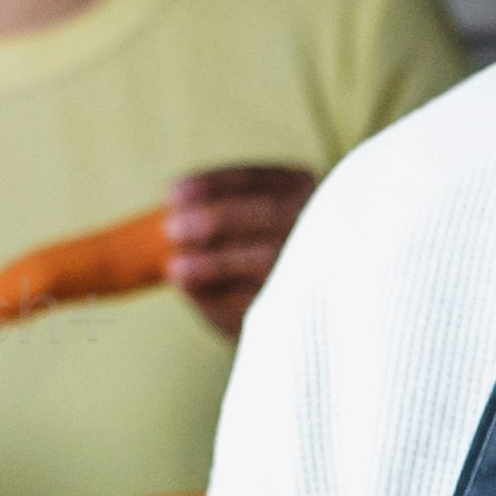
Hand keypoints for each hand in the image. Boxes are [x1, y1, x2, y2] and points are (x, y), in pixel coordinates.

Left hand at [164, 161, 312, 339]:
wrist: (287, 316)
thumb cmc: (254, 258)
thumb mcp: (236, 227)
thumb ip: (212, 219)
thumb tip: (172, 215)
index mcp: (302, 191)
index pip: (254, 179)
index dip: (211, 184)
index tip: (172, 193)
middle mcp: (323, 223)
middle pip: (267, 212)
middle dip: (214, 218)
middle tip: (172, 228)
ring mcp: (320, 265)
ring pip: (267, 257)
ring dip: (214, 262)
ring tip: (175, 268)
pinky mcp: (306, 309)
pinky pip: (263, 299)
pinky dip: (222, 296)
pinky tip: (193, 291)